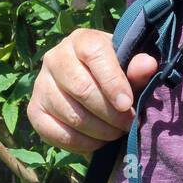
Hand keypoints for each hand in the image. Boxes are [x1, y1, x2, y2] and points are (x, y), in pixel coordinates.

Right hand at [26, 28, 157, 153]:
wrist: (92, 86)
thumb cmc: (115, 73)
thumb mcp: (129, 67)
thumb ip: (138, 68)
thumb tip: (148, 65)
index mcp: (81, 40)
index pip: (94, 55)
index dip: (112, 81)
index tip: (127, 104)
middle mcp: (55, 57)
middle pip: (81, 88)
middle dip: (110, 112)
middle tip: (128, 124)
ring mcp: (41, 84)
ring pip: (71, 114)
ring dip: (99, 131)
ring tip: (116, 132)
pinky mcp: (34, 110)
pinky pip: (56, 133)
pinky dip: (81, 143)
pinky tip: (98, 142)